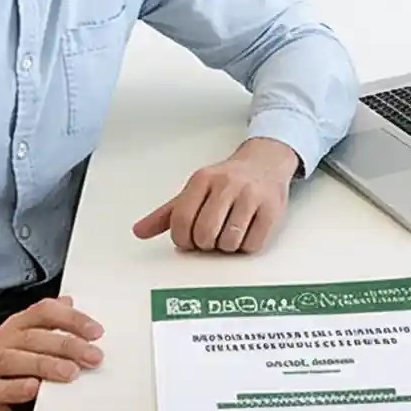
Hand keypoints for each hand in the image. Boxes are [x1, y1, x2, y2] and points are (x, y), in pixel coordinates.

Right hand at [0, 296, 104, 410]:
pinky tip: (31, 403)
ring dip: (41, 367)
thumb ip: (46, 320)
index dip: (70, 318)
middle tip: (92, 357)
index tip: (97, 331)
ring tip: (67, 374)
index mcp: (15, 326)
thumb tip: (71, 302)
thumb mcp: (20, 336)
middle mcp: (1, 343)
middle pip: (32, 338)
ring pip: (13, 363)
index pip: (43, 312)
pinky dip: (14, 401)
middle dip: (64, 346)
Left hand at [132, 138, 299, 253]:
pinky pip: (252, 244)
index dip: (182, 239)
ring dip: (226, 247)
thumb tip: (139, 232)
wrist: (265, 163)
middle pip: (204, 233)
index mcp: (202, 180)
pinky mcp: (272, 210)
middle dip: (204, 244)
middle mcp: (227, 185)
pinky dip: (246, 247)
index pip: (181, 220)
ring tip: (228, 234)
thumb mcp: (194, 191)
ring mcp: (251, 196)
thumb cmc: (226, 182)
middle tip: (210, 237)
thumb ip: (167, 214)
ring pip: (228, 242)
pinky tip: (245, 233)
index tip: (189, 239)